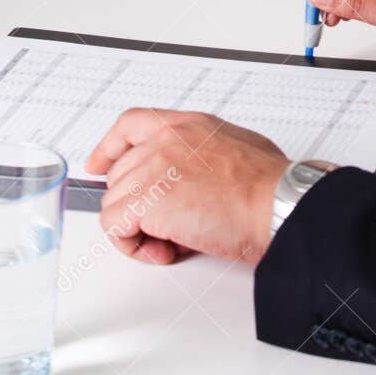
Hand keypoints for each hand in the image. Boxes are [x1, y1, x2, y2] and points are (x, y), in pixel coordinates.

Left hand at [87, 110, 287, 264]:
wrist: (276, 204)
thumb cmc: (269, 185)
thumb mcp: (234, 146)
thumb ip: (201, 154)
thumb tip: (194, 178)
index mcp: (186, 125)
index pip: (131, 123)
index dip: (110, 147)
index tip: (98, 164)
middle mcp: (164, 141)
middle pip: (120, 174)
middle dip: (138, 206)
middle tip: (169, 228)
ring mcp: (152, 167)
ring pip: (115, 203)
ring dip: (139, 230)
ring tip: (174, 242)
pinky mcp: (147, 200)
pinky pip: (114, 227)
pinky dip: (134, 246)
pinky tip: (165, 251)